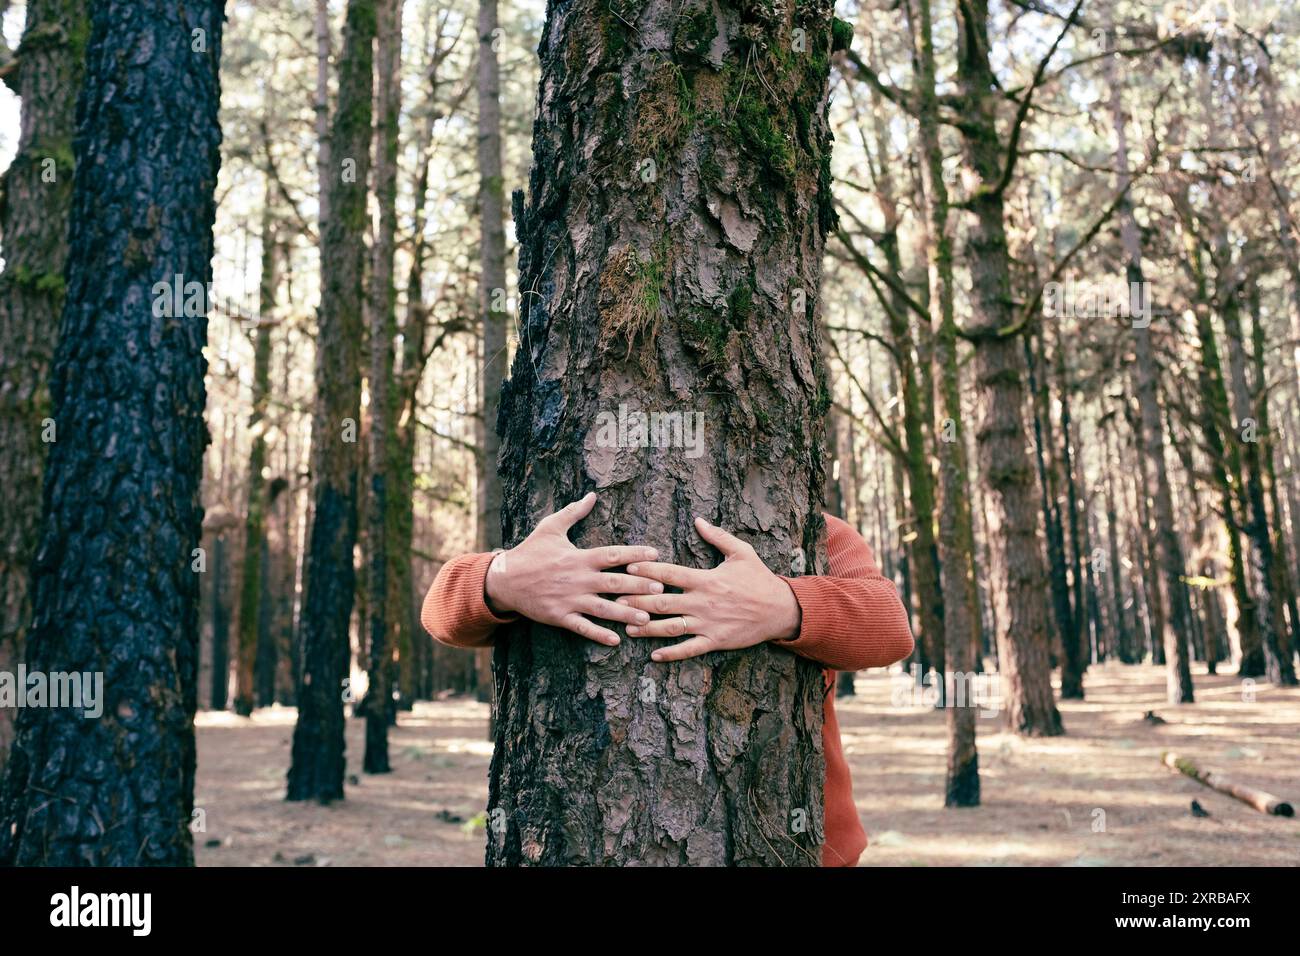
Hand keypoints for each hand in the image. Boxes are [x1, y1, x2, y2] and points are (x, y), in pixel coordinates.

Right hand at [484, 492, 663, 645]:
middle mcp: (578, 579)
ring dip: (625, 613)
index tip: (655, 554)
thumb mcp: (550, 527)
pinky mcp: (559, 616)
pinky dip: (598, 634)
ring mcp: (569, 600)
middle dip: (639, 586)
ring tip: (647, 617)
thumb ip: (573, 512)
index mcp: (579, 558)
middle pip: (614, 582)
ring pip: (603, 608)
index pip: (612, 554)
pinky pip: (582, 627)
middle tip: (661, 589)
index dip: (635, 554)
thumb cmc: (530, 552)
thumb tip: (592, 496)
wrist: (504, 579)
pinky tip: (615, 640)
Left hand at [616, 517, 801, 661]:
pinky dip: (671, 653)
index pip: (670, 573)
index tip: (627, 568)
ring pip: (671, 627)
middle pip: (663, 601)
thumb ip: (717, 536)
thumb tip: (698, 520)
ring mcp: (708, 623)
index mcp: (706, 579)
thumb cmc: (759, 579)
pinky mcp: (715, 640)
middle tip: (615, 600)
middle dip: (637, 600)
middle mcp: (703, 602)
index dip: (647, 570)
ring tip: (627, 627)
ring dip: (647, 627)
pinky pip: (689, 649)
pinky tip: (654, 655)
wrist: (780, 609)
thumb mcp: (741, 552)